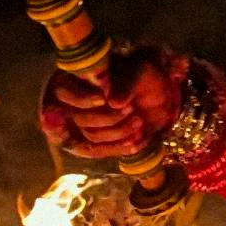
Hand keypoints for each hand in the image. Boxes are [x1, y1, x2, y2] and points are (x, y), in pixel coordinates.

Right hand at [39, 44, 189, 162]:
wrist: (159, 94)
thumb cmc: (144, 77)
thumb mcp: (137, 75)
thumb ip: (125, 86)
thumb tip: (113, 102)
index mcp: (79, 82)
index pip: (66, 93)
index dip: (83, 99)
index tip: (103, 98)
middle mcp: (77, 104)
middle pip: (81, 119)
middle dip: (108, 118)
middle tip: (132, 109)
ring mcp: (88, 123)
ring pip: (92, 136)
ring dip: (117, 133)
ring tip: (139, 121)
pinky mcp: (100, 138)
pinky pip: (101, 151)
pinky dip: (119, 148)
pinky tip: (137, 142)